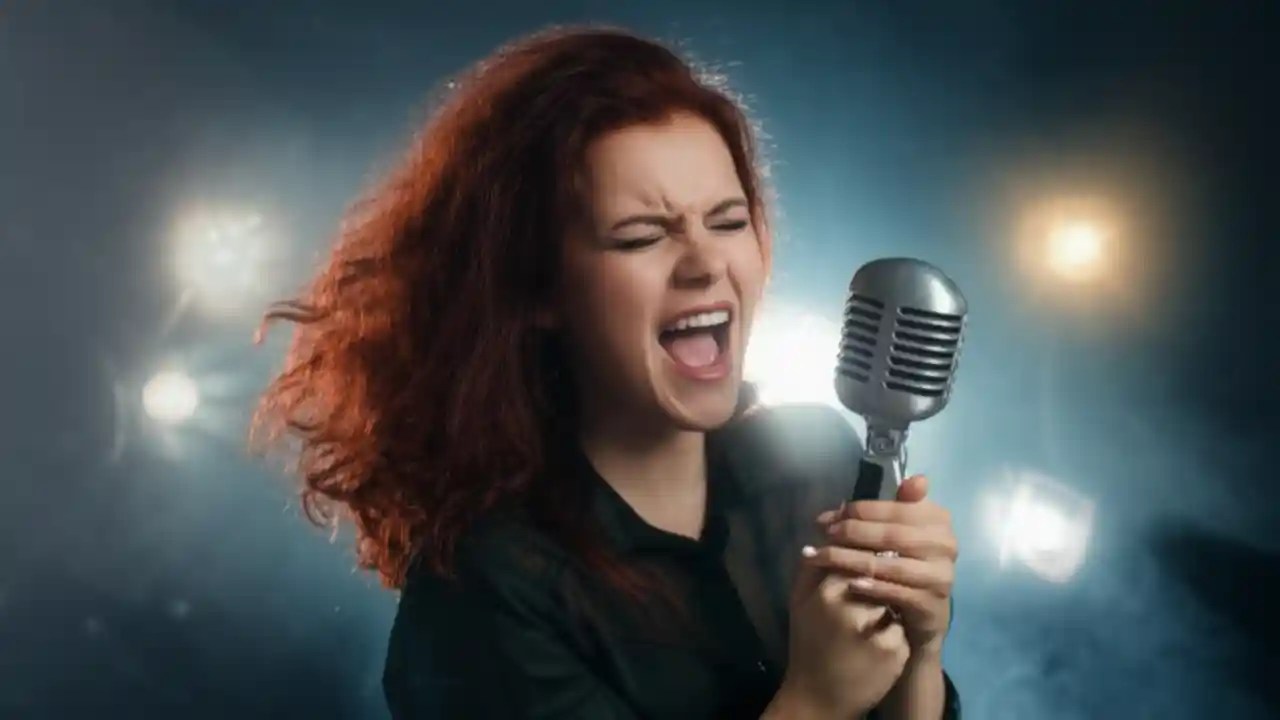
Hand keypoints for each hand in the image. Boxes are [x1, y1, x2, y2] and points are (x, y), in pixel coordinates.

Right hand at [775, 545, 911, 717]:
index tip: (866, 548)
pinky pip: (902, 622)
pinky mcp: (895, 649)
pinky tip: (883, 634)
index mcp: (827, 592)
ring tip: (881, 604)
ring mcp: (876, 629)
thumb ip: (810, 569)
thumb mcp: (799, 604)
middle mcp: (853, 607)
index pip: (855, 554)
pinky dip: (896, 624)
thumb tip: (823, 535)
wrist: (820, 696)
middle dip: (882, 568)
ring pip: (895, 595)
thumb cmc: (808, 644)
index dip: (864, 547)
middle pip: (880, 571)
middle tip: (880, 571)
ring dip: (892, 594)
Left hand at [806, 474, 956, 656]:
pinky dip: (872, 586)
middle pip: (890, 535)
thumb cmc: (908, 564)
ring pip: (889, 563)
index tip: (826, 517)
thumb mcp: (901, 532)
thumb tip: (914, 478)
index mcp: (938, 520)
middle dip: (850, 533)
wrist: (924, 616)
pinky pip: (896, 591)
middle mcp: (946, 545)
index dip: (859, 511)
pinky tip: (849, 583)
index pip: (895, 509)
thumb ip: (898, 506)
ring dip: (850, 559)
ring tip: (820, 558)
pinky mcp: (932, 604)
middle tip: (821, 536)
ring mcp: (941, 576)